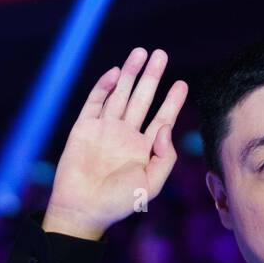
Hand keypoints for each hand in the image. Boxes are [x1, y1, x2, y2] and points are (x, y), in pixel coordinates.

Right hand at [43, 46, 187, 240]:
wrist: (82, 209)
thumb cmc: (118, 202)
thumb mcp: (151, 183)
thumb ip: (165, 157)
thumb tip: (167, 127)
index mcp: (143, 149)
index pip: (161, 119)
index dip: (172, 101)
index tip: (181, 84)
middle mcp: (125, 136)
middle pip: (141, 99)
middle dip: (151, 77)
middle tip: (161, 54)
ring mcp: (104, 130)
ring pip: (119, 95)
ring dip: (129, 74)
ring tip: (141, 52)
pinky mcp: (83, 128)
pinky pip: (95, 102)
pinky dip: (104, 87)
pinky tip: (115, 72)